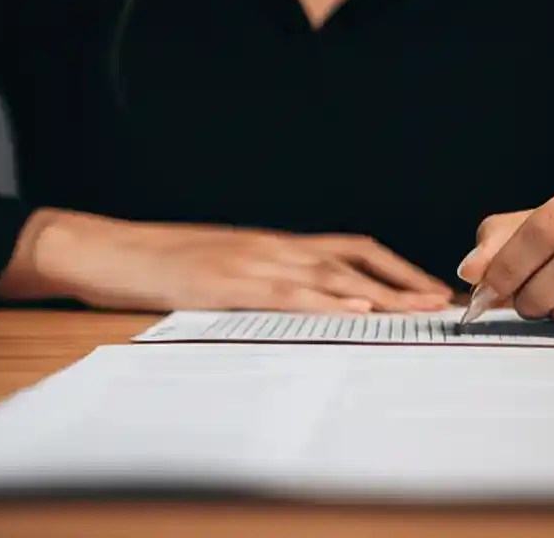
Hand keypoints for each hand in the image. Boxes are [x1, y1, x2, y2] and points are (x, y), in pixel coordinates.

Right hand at [0, 209, 452, 313]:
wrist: (109, 249)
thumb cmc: (164, 264)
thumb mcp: (224, 271)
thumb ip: (266, 282)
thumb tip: (307, 305)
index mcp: (275, 244)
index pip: (351, 248)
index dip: (396, 268)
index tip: (430, 290)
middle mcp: (273, 245)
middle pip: (354, 256)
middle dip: (404, 280)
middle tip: (444, 303)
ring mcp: (251, 260)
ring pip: (329, 272)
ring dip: (378, 292)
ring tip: (418, 310)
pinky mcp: (228, 280)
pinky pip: (285, 290)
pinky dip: (324, 299)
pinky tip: (353, 307)